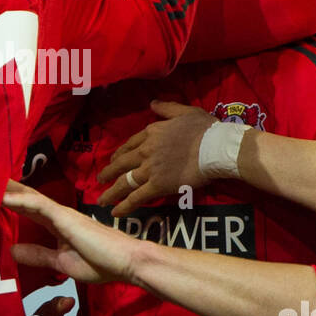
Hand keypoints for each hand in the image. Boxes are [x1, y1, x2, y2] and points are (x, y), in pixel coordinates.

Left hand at [5, 180, 140, 284]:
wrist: (126, 263)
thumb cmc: (100, 263)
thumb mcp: (61, 262)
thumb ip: (38, 255)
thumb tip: (13, 250)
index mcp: (56, 225)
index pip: (28, 210)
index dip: (9, 203)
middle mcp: (57, 215)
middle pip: (25, 198)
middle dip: (5, 190)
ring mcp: (61, 213)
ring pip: (28, 197)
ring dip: (6, 190)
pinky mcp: (65, 216)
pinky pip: (38, 205)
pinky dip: (20, 200)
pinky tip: (3, 197)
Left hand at [96, 101, 216, 215]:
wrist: (215, 147)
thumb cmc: (204, 129)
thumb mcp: (185, 111)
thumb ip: (167, 108)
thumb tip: (152, 103)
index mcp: (151, 132)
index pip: (130, 144)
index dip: (120, 153)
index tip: (114, 160)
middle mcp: (145, 150)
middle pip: (122, 163)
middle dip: (109, 173)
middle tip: (100, 179)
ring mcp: (149, 169)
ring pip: (125, 182)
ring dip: (111, 192)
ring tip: (101, 200)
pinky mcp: (157, 185)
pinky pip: (136, 197)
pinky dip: (124, 205)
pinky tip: (116, 212)